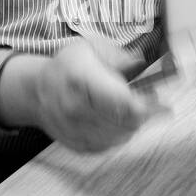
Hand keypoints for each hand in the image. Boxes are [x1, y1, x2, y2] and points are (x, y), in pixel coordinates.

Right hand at [0, 39, 168, 152]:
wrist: (36, 94)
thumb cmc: (66, 68)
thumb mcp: (90, 48)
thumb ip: (119, 56)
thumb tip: (143, 63)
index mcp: (81, 80)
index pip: (122, 102)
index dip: (147, 104)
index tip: (160, 99)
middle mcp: (77, 110)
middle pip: (127, 122)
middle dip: (146, 112)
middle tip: (153, 100)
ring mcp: (78, 132)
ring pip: (123, 135)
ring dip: (135, 123)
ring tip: (134, 106)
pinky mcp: (81, 147)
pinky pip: (113, 144)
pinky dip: (122, 133)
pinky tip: (118, 119)